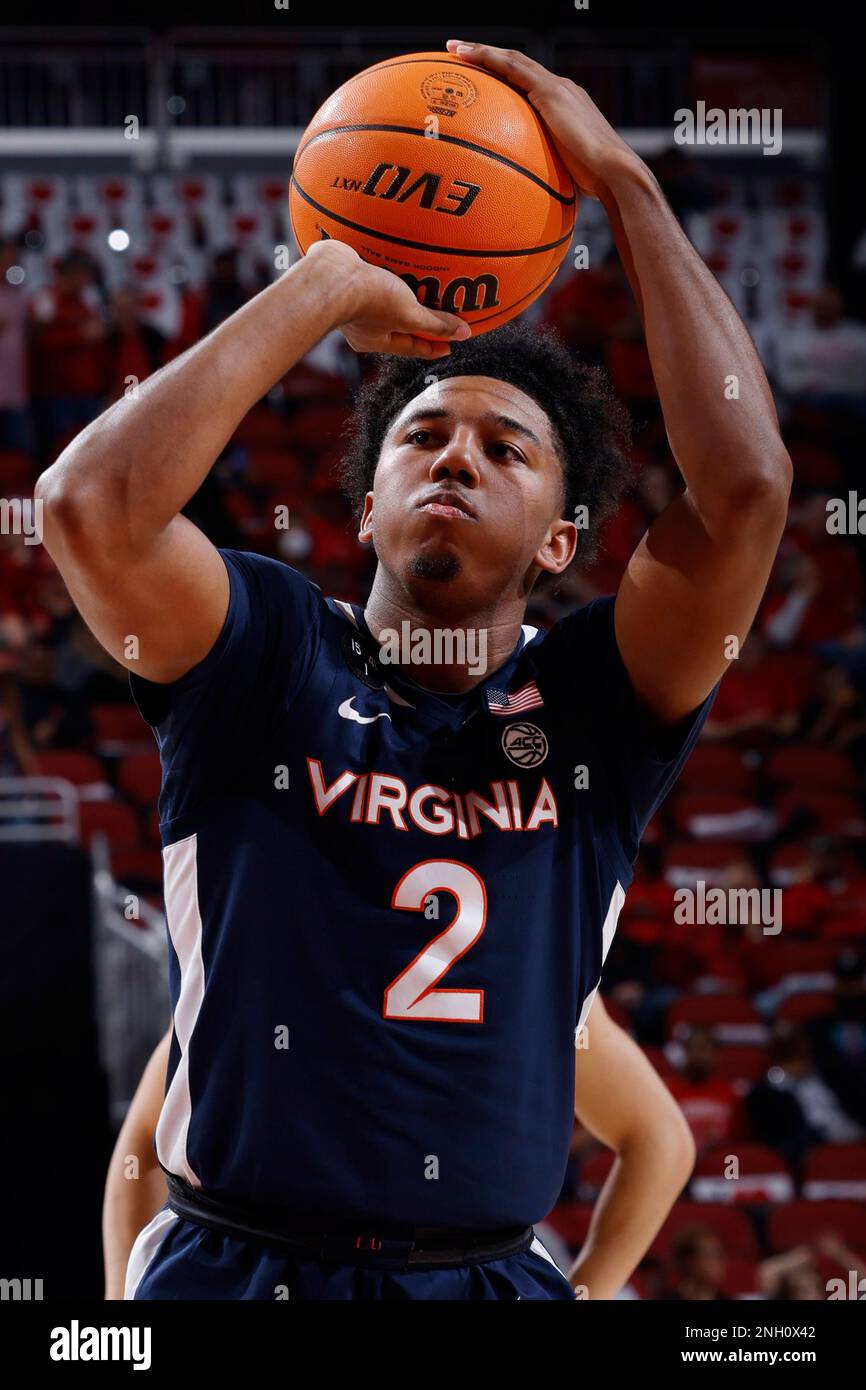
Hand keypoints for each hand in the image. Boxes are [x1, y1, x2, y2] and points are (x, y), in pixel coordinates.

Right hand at [306, 239, 470, 357]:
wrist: (330, 273)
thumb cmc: (367, 299)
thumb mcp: (408, 314)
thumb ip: (434, 324)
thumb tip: (463, 334)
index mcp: (374, 340)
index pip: (410, 347)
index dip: (432, 346)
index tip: (449, 345)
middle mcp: (361, 324)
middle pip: (396, 325)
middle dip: (416, 321)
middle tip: (437, 315)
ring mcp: (351, 300)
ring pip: (383, 300)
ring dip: (401, 294)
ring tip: (419, 286)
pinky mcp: (347, 275)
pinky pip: (372, 276)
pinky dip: (386, 272)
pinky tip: (394, 259)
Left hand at [445, 39, 640, 197]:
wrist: (614, 171)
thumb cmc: (596, 184)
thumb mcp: (567, 175)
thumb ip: (550, 174)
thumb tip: (533, 199)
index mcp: (567, 105)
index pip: (532, 85)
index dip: (509, 77)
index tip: (488, 77)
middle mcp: (562, 89)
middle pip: (520, 65)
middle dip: (491, 56)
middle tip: (460, 51)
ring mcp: (556, 88)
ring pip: (513, 60)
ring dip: (483, 51)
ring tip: (454, 48)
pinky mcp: (549, 92)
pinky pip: (511, 68)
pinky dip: (487, 58)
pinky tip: (465, 57)